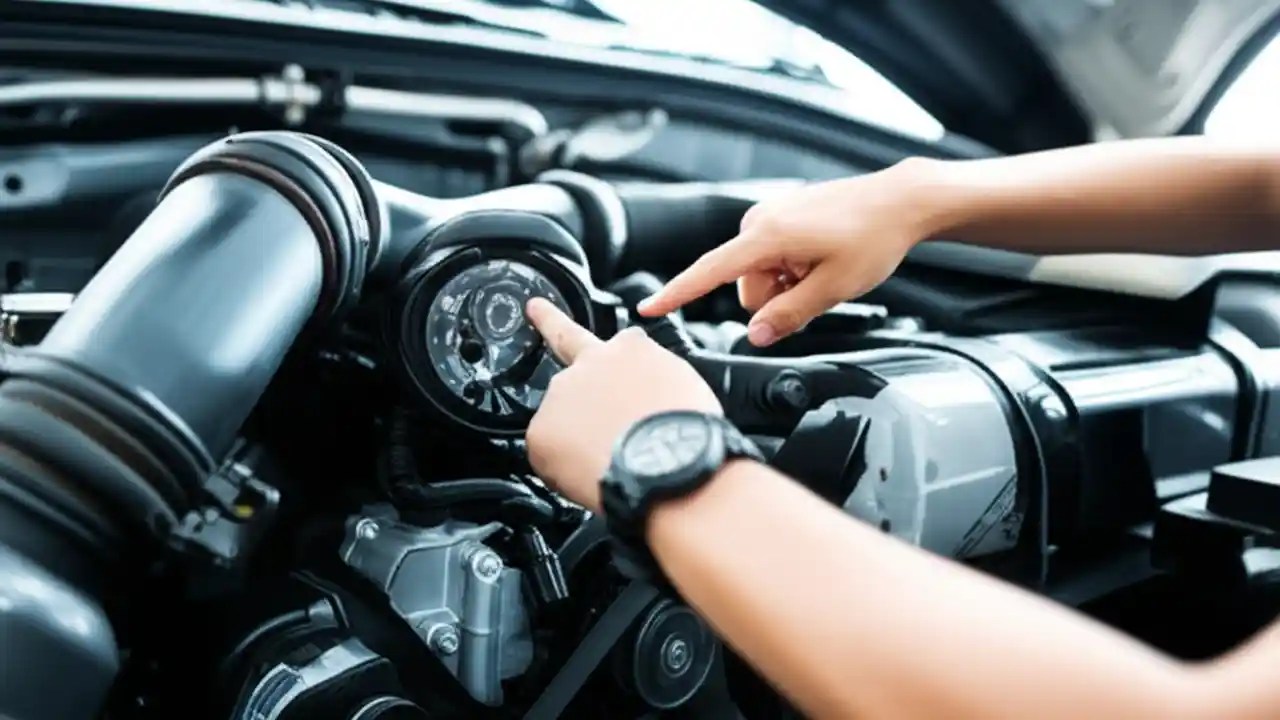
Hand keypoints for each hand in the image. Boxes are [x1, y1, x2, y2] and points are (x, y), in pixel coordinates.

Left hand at [524, 297, 721, 511]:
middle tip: (595, 428)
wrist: (675, 468)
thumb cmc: (688, 435)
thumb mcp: (680, 386)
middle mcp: (589, 365)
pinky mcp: (542, 431)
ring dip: (579, 440)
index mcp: (627, 351)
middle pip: (572, 383)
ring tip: (614, 464)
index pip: (592, 330)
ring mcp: (561, 395)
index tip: (533, 308)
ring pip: (561, 422)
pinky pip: (548, 454)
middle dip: (578, 404)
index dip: (553, 319)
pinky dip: (565, 470)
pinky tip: (594, 476)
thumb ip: (646, 378)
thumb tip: (636, 398)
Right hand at [637, 159, 939, 345]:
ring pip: (759, 275)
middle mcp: (761, 220)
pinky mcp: (782, 215)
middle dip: (775, 299)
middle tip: (817, 287)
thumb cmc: (872, 239)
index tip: (648, 308)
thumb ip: (789, 315)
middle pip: (745, 286)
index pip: (709, 272)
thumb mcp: (833, 288)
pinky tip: (822, 259)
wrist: (900, 202)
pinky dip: (792, 268)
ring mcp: (771, 215)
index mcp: (767, 236)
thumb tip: (755, 335)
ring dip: (787, 285)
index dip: (677, 294)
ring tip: (823, 271)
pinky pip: (773, 257)